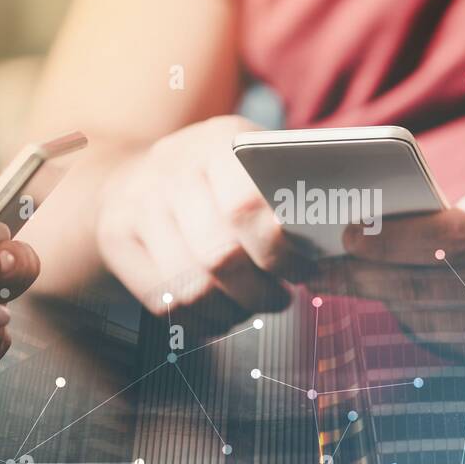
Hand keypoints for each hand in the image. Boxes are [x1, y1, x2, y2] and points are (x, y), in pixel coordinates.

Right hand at [96, 115, 308, 324]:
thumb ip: (290, 183)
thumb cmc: (217, 175)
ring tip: (257, 307)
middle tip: (282, 297)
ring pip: (192, 286)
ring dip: (234, 311)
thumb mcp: (250, 157)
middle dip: (261, 290)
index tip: (306, 270)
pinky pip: (163, 302)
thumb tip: (348, 229)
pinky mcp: (116, 239)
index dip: (280, 251)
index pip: (246, 206)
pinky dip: (202, 321)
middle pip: (219, 255)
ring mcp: (137, 204)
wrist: (132, 173)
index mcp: (217, 141)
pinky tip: (224, 314)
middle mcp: (170, 169)